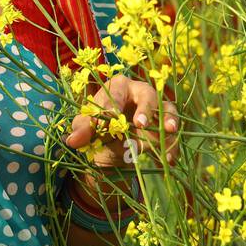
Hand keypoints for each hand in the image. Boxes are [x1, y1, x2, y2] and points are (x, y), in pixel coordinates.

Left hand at [63, 74, 179, 179]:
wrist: (113, 139)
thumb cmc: (97, 123)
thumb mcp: (86, 126)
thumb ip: (81, 131)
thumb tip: (73, 141)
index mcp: (118, 86)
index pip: (115, 94)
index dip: (113, 105)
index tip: (110, 117)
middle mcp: (141, 91)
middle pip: (147, 95)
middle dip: (145, 108)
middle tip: (140, 124)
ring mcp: (156, 108)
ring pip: (167, 109)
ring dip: (169, 120)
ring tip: (169, 130)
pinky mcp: (165, 126)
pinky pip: (172, 134)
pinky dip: (172, 145)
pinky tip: (169, 159)